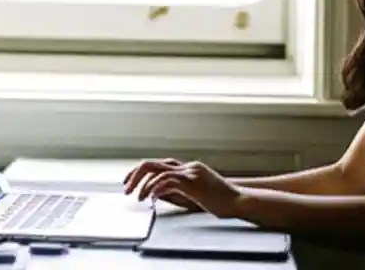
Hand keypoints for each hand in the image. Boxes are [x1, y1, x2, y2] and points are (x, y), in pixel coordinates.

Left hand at [124, 158, 242, 218]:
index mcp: (185, 168)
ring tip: (138, 197)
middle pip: (152, 163)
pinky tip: (152, 197)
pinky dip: (156, 187)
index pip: (156, 164)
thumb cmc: (218, 200)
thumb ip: (174, 191)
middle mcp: (186, 167)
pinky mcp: (193, 182)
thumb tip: (154, 193)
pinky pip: (169, 180)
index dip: (139, 172)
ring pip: (157, 170)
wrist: (238, 200)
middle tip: (126, 188)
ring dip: (143, 184)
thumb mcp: (192, 194)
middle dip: (134, 175)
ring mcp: (189, 172)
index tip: (129, 183)